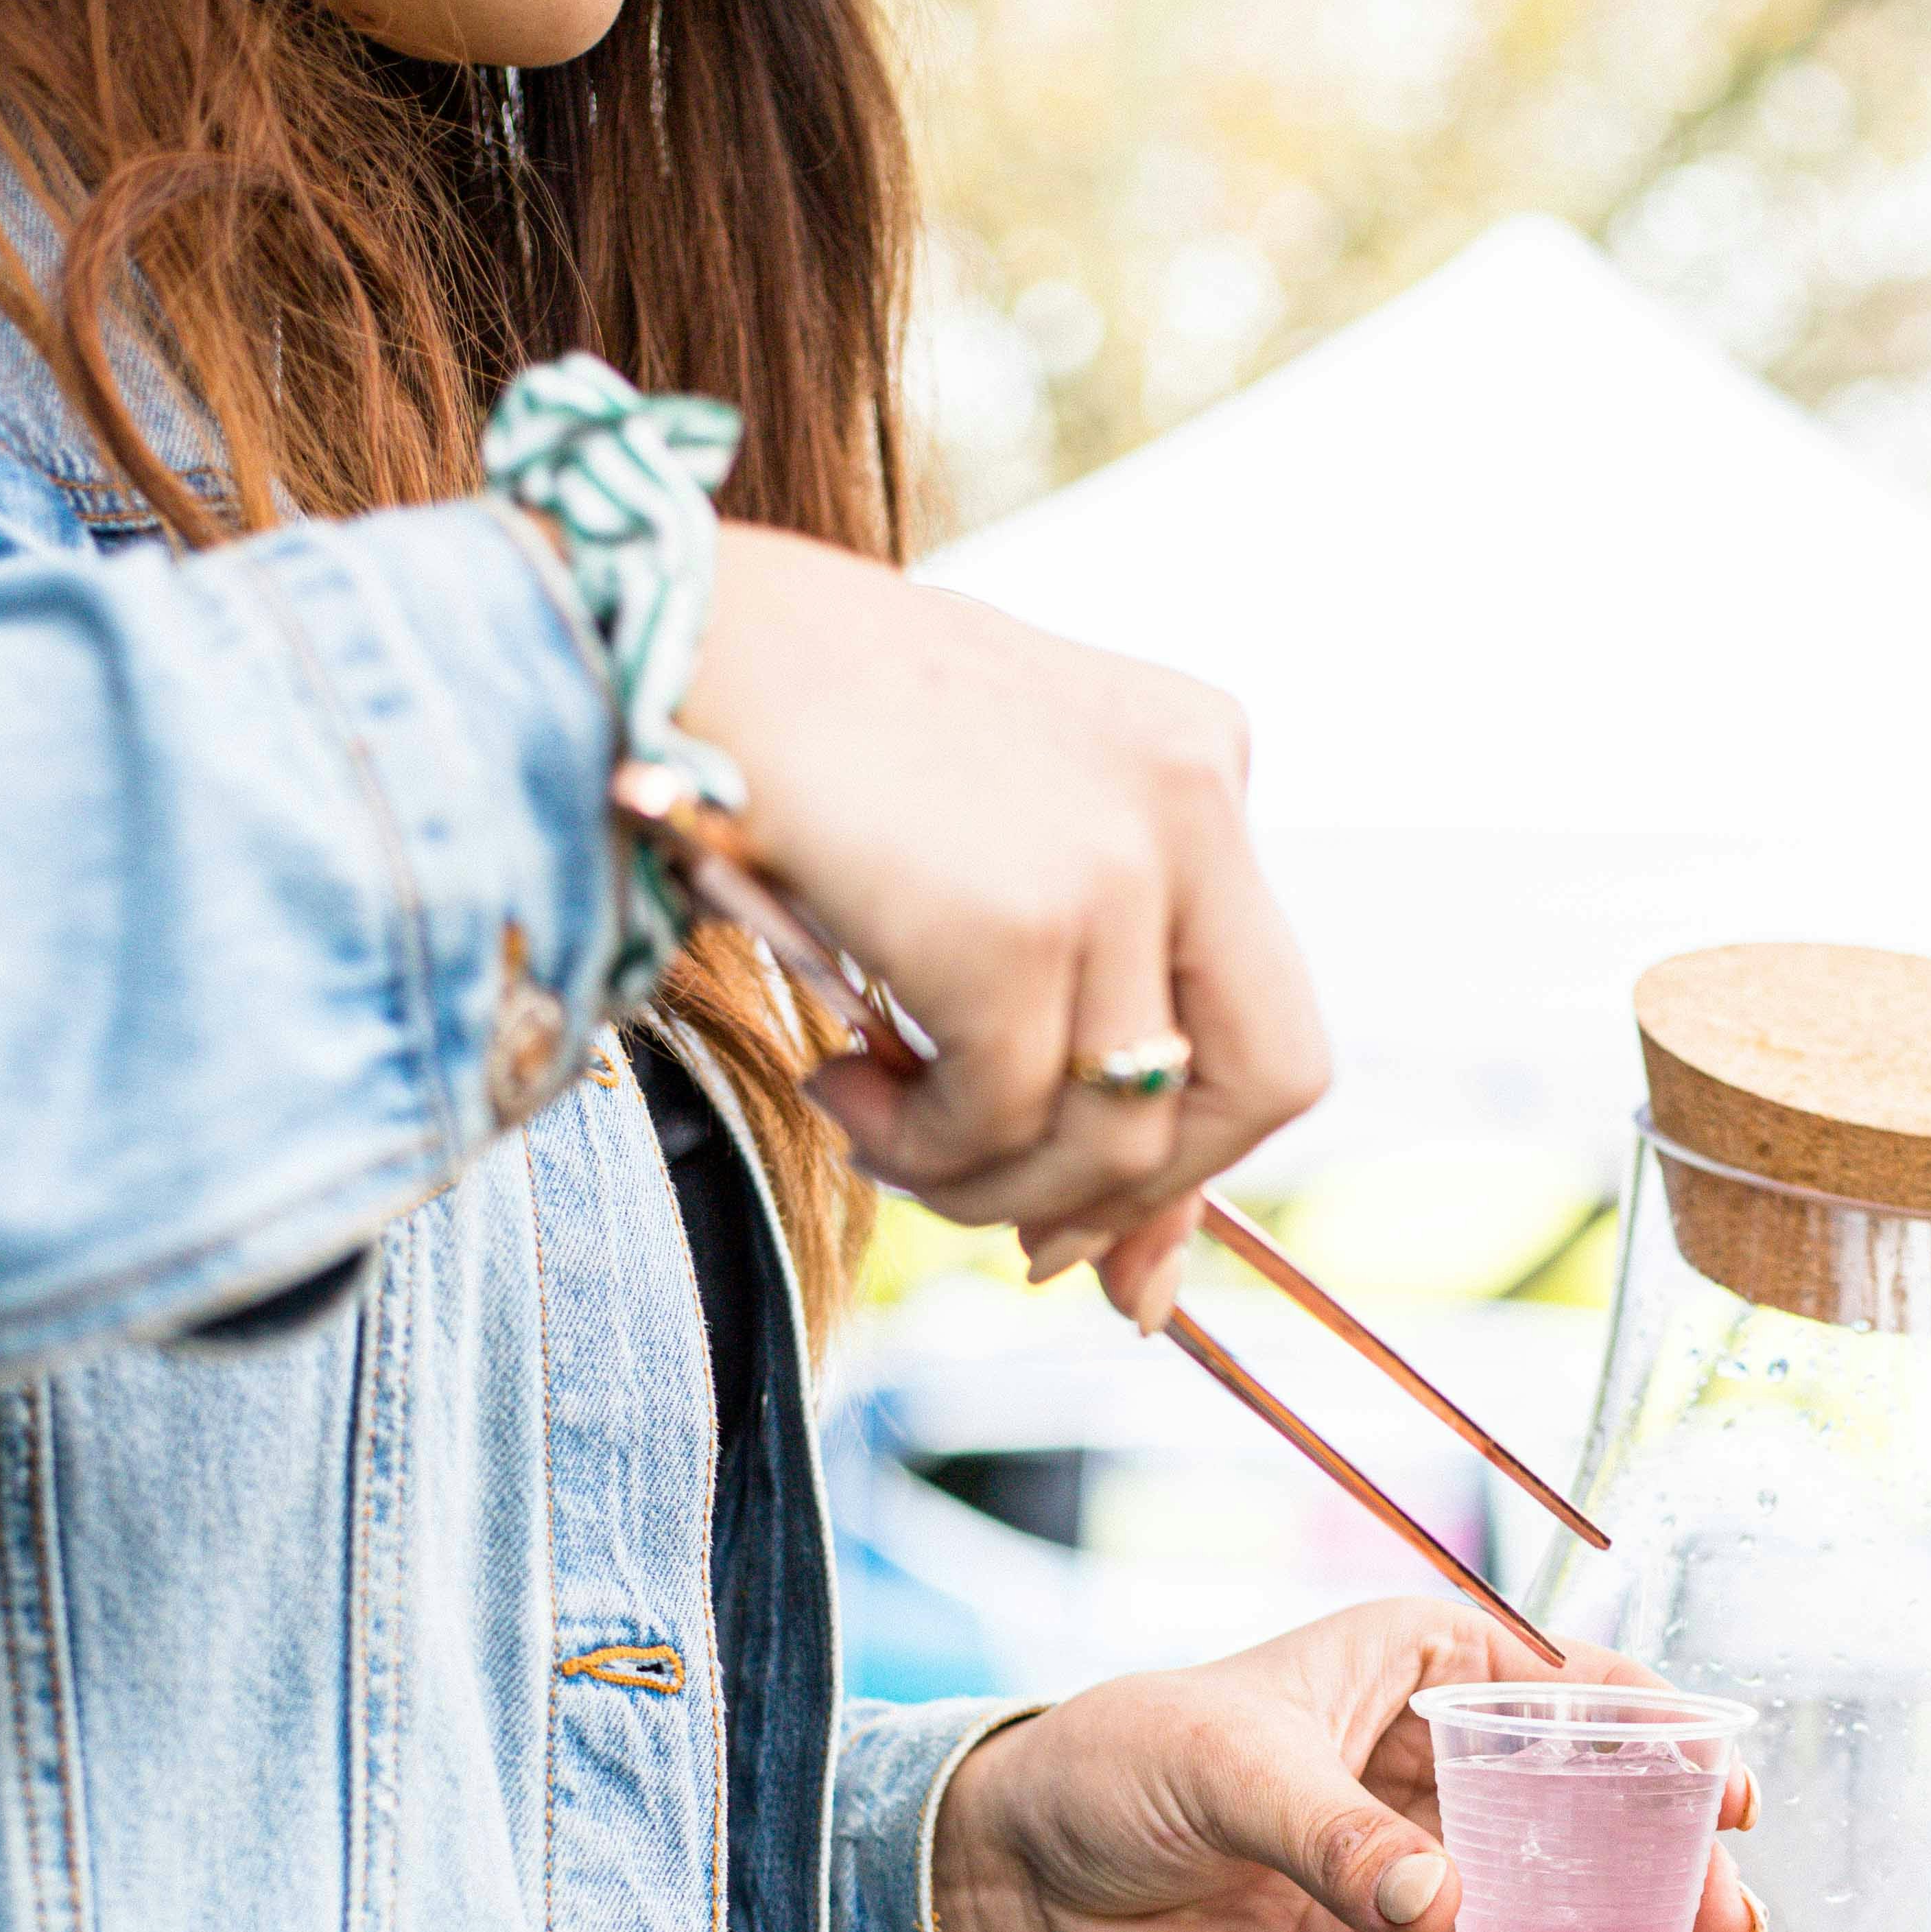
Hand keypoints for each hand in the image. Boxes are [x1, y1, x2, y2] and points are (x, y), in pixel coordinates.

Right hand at [678, 528, 1328, 1314]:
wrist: (663, 636)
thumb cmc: (799, 745)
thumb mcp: (979, 880)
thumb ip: (1082, 1052)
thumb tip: (1142, 1295)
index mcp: (1196, 760)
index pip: (1262, 1019)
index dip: (1190, 1156)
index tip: (1080, 1222)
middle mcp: (1194, 792)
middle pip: (1267, 1083)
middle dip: (1134, 1190)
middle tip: (996, 1208)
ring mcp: (1120, 852)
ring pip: (1123, 1135)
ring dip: (987, 1182)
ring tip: (869, 1119)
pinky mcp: (1023, 915)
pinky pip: (1001, 1122)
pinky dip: (917, 1147)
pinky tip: (837, 1080)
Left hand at [929, 1601, 1766, 1931]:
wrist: (1025, 1879)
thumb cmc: (1119, 1765)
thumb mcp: (1225, 1769)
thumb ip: (1333, 1835)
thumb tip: (1436, 1904)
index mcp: (1422, 1669)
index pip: (1570, 1692)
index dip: (1664, 1737)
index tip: (1726, 1790)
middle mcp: (1444, 1767)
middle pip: (1591, 1812)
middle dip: (1669, 1866)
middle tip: (1728, 1921)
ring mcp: (1425, 1870)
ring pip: (1558, 1909)